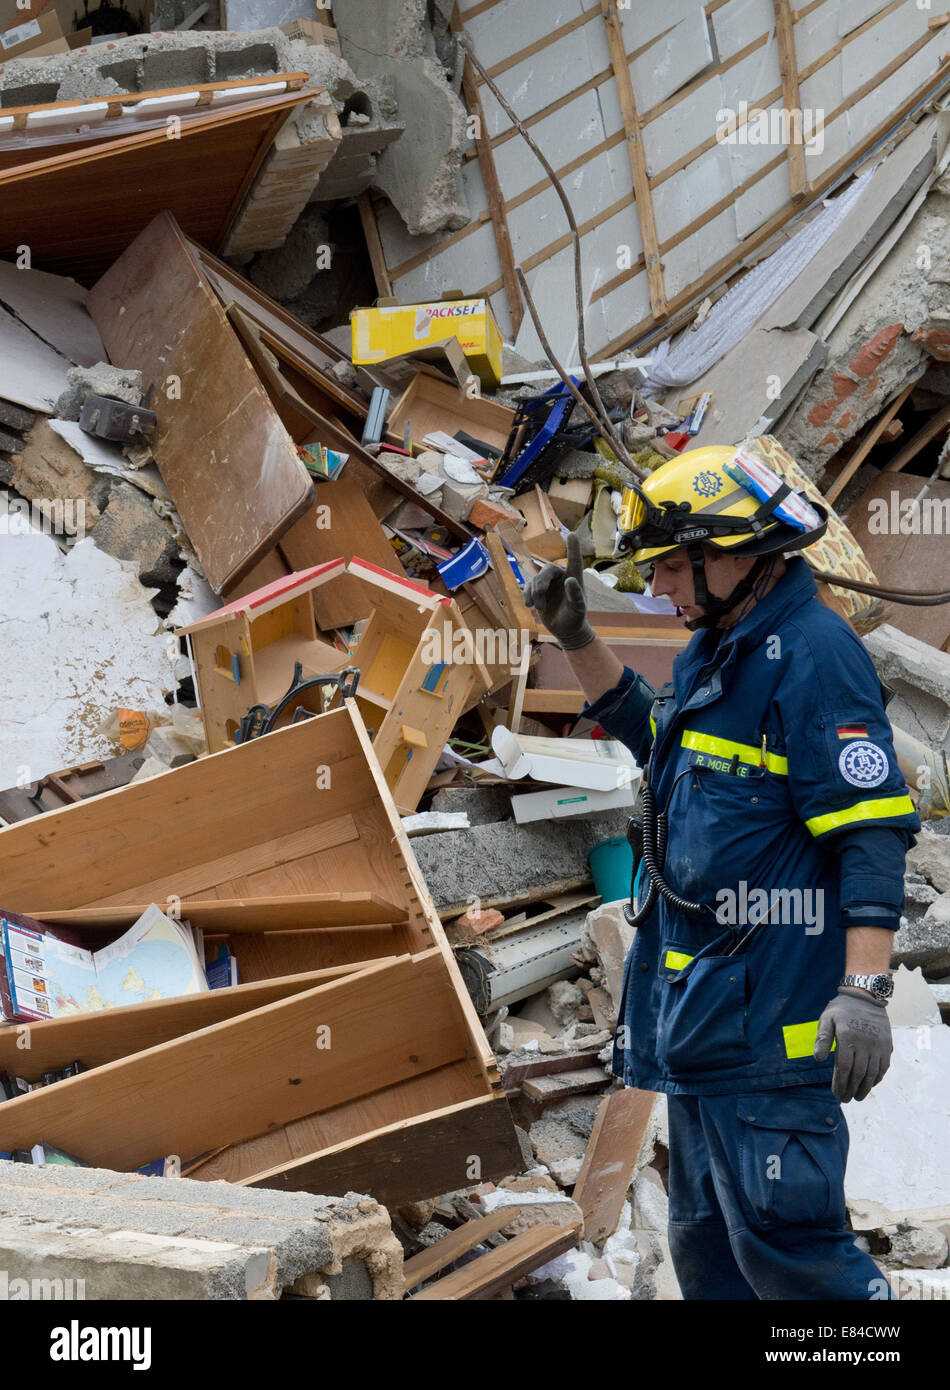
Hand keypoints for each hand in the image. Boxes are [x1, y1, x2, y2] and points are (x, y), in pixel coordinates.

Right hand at [522, 533, 594, 650]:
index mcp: (574, 579)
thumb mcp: (578, 608)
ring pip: (536, 580)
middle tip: (539, 592)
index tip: (572, 534)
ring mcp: (549, 585)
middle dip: (541, 580)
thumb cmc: (576, 618)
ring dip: (535, 594)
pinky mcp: (539, 592)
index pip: (574, 560)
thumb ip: (575, 594)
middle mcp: (561, 578)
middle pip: (547, 569)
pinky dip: (527, 596)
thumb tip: (569, 579)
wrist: (565, 630)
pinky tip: (530, 606)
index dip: (573, 548)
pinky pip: (529, 588)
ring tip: (539, 608)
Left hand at [814, 988, 892, 1102]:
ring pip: (872, 1073)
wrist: (866, 996)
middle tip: (846, 1099)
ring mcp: (878, 1045)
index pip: (845, 1068)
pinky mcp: (887, 1045)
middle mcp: (865, 1043)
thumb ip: (822, 1038)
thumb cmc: (842, 1009)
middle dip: (852, 1089)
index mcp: (847, 1037)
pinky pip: (884, 1066)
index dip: (841, 1083)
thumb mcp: (827, 1018)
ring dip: (865, 1088)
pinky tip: (871, 1084)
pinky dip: (877, 1078)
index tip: (836, 1094)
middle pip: (859, 1074)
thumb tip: (818, 1059)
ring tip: (858, 1097)